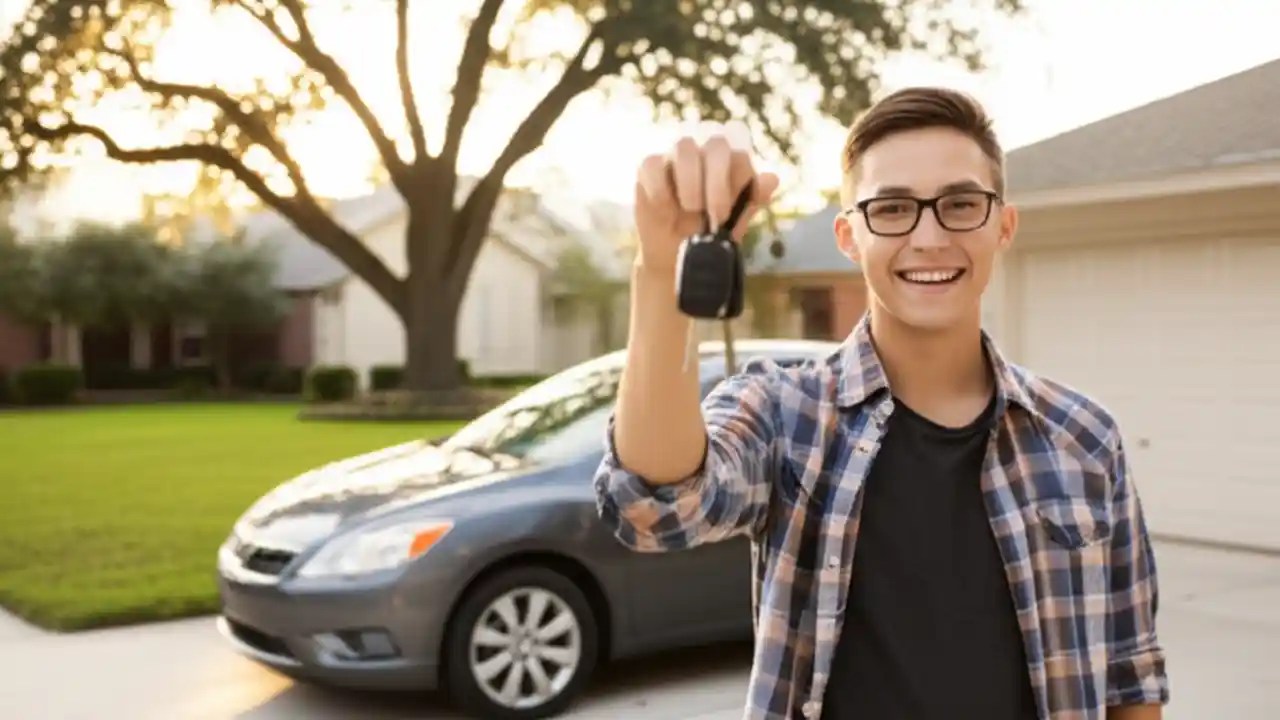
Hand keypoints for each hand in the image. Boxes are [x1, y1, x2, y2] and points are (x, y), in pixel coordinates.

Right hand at [634, 121, 779, 274]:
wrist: (675, 258)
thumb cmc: (709, 236)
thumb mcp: (735, 223)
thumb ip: (751, 200)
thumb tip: (772, 179)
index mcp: (730, 165)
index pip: (740, 156)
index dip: (738, 180)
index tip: (729, 213)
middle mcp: (705, 154)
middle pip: (716, 145)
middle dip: (717, 181)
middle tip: (715, 214)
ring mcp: (675, 158)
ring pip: (684, 147)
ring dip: (690, 180)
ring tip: (690, 209)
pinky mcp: (648, 169)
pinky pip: (652, 163)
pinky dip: (660, 187)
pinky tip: (664, 210)